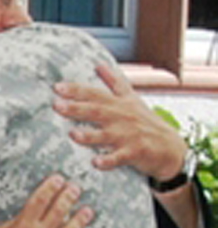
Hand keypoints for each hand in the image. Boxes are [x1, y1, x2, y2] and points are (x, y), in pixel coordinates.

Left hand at [54, 64, 186, 182]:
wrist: (171, 148)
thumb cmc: (145, 122)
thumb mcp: (132, 99)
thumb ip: (114, 82)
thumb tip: (99, 64)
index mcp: (119, 104)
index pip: (95, 94)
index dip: (77, 90)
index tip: (57, 87)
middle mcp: (122, 117)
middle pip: (97, 111)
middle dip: (77, 108)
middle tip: (57, 105)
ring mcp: (129, 135)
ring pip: (107, 135)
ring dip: (90, 135)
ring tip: (73, 134)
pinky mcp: (135, 152)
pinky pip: (120, 157)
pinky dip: (109, 160)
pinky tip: (96, 163)